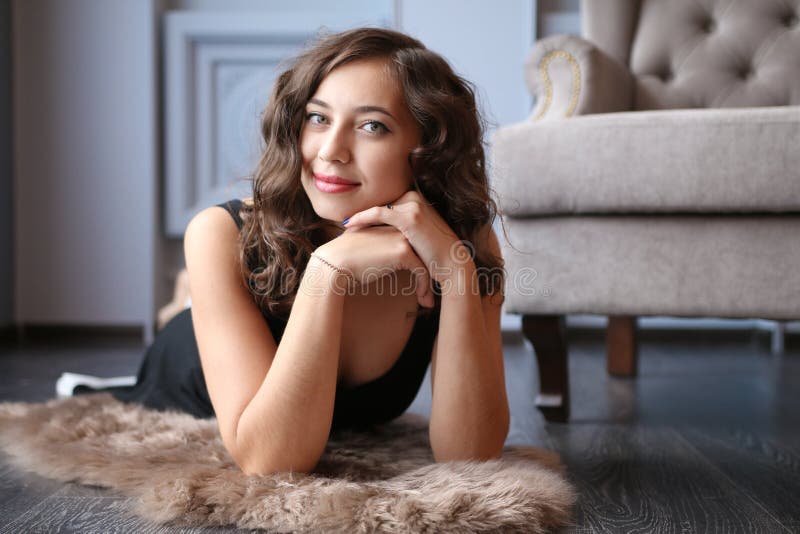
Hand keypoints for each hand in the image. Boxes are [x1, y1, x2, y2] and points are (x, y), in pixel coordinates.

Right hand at [314, 224, 435, 307]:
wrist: (336, 262)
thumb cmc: (348, 259)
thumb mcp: (369, 247)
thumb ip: (383, 247)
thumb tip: (391, 261)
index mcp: (392, 225)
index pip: (415, 245)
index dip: (421, 265)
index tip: (423, 283)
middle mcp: (400, 228)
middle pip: (423, 253)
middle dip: (430, 275)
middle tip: (430, 296)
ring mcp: (403, 238)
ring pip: (426, 262)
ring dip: (429, 284)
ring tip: (428, 302)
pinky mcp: (403, 252)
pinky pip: (422, 271)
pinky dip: (424, 286)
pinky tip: (422, 300)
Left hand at [340, 190, 471, 285]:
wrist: (452, 263)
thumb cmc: (435, 255)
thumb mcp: (419, 236)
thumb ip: (403, 229)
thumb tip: (384, 234)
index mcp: (418, 199)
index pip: (387, 204)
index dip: (369, 215)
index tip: (353, 224)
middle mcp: (416, 197)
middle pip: (381, 205)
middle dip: (363, 216)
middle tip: (345, 226)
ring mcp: (413, 205)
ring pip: (377, 209)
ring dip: (359, 217)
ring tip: (345, 227)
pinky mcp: (409, 216)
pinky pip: (378, 214)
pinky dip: (362, 218)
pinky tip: (350, 225)